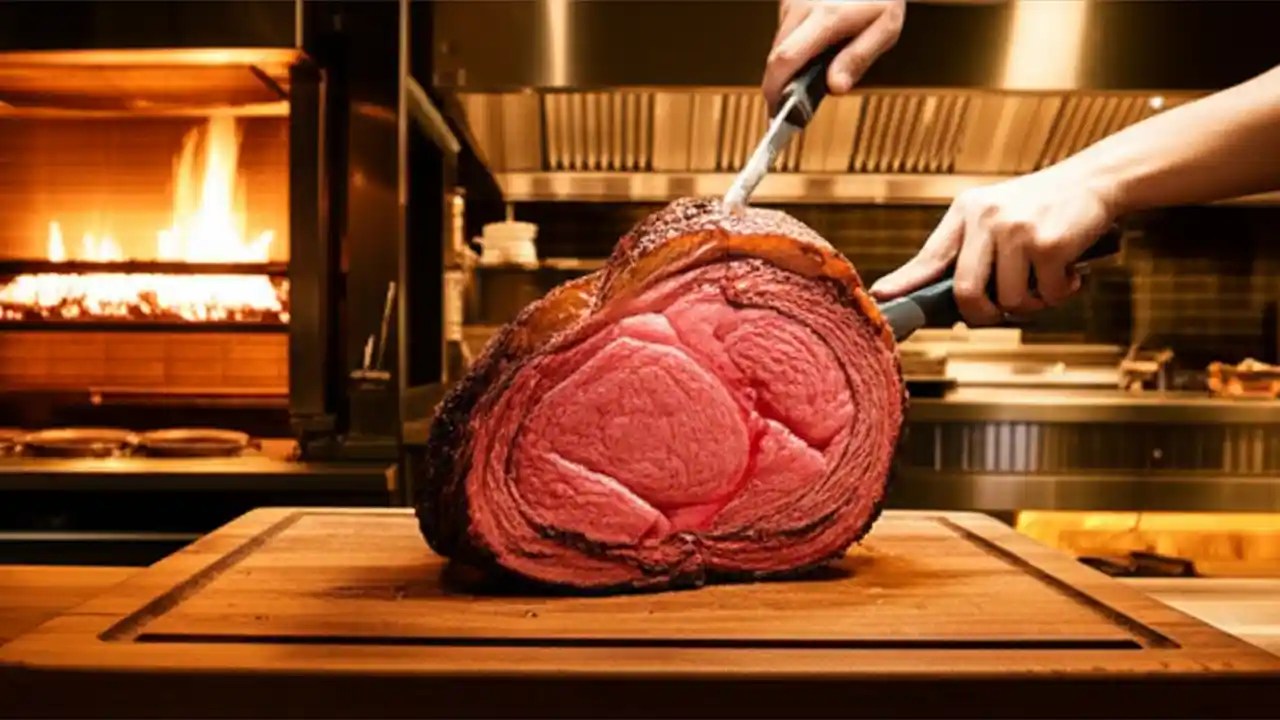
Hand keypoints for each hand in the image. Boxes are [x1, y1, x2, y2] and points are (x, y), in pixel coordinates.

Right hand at [762, 0, 904, 112]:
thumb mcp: (885, 27)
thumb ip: (859, 58)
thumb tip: (835, 88)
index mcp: (828, 17)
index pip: (786, 59)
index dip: (775, 88)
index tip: (777, 111)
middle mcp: (803, 6)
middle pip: (775, 56)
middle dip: (778, 84)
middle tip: (787, 106)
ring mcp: (793, 0)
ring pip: (778, 45)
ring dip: (788, 65)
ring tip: (810, 73)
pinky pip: (784, 31)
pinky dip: (792, 47)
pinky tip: (812, 49)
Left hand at [867, 167, 1116, 325]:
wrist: (1095, 179)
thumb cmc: (1043, 208)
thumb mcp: (996, 215)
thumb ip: (972, 251)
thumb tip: (951, 302)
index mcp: (966, 212)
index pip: (929, 256)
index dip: (905, 282)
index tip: (881, 296)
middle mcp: (986, 219)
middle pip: (966, 292)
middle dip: (982, 315)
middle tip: (999, 313)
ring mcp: (1017, 231)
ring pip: (1010, 301)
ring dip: (1031, 304)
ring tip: (1045, 281)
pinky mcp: (1049, 244)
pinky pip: (1045, 295)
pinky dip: (1060, 294)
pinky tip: (1069, 272)